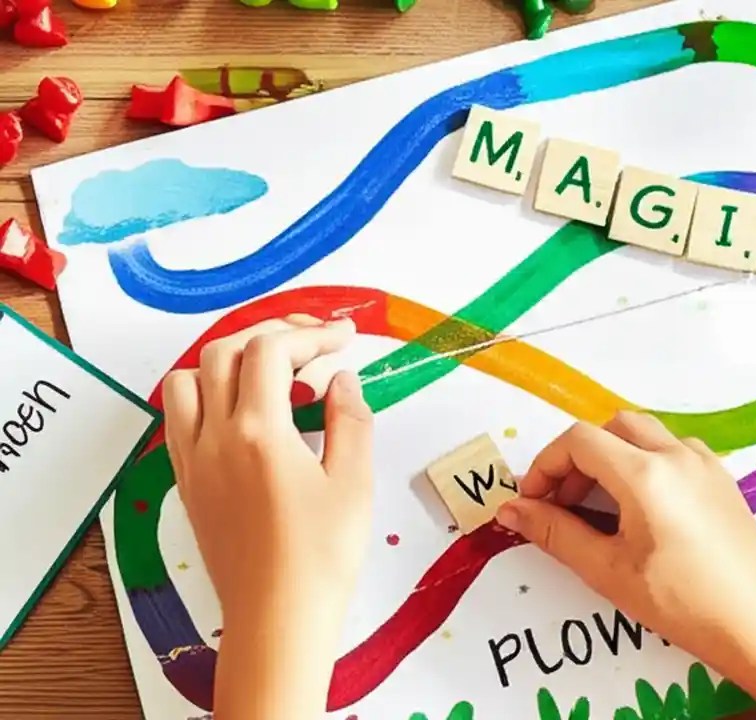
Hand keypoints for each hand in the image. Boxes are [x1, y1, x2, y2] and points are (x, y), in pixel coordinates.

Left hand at [162, 315, 373, 719]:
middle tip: (315, 345)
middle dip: (272, 336)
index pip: (272, 351)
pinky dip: (208, 397)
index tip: (344, 338)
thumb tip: (341, 379)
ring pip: (189, 380)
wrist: (276, 619)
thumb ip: (350, 420)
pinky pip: (181, 419)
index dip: (310, 335)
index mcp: (259, 432)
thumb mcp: (354, 484)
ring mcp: (193, 461)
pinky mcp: (188, 484)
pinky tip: (245, 414)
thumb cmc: (322, 557)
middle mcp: (215, 438)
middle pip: (226, 352)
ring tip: (270, 374)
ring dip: (228, 362)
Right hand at [497, 412, 755, 719]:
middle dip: (579, 456)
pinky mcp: (722, 478)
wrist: (755, 621)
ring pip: (646, 434)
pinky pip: (674, 451)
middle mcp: (677, 454)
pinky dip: (646, 463)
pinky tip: (643, 510)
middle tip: (564, 503)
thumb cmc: (681, 602)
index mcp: (645, 473)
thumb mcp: (608, 570)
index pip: (579, 441)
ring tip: (601, 508)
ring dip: (614, 456)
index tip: (533, 501)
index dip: (546, 466)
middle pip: (612, 426)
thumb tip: (512, 510)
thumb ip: (555, 533)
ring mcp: (705, 463)